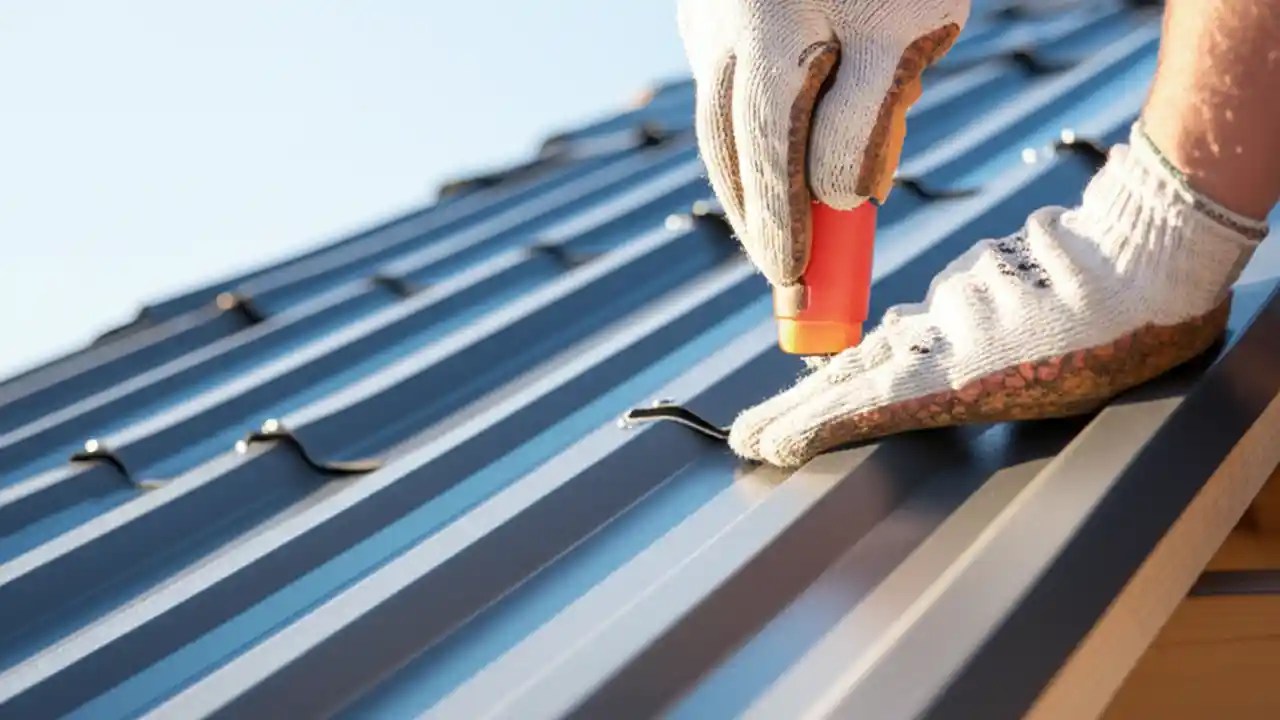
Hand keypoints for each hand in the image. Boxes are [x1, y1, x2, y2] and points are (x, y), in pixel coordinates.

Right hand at [677, 0, 968, 287]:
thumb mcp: (910, 26)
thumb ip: (868, 118)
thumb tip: (835, 200)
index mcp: (765, 32)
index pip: (765, 154)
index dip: (780, 226)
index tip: (795, 283)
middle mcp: (719, 29)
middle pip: (726, 149)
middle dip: (755, 220)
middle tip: (785, 280)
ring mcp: (708, 19)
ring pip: (721, 122)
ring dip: (750, 182)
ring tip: (786, 233)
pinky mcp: (713, 12)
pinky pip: (729, 89)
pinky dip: (754, 135)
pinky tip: (785, 156)